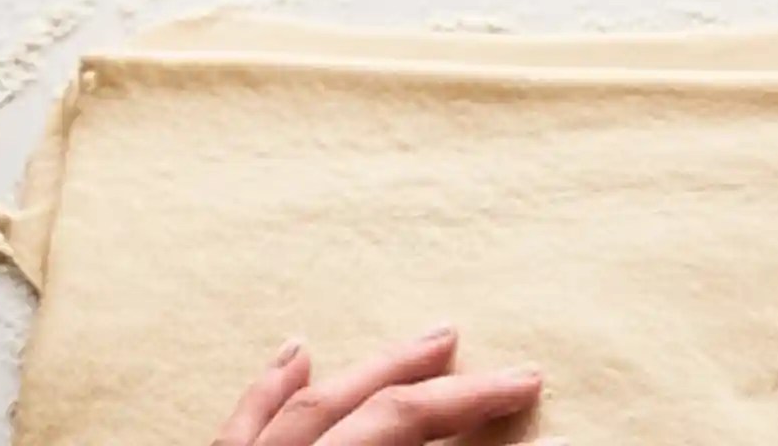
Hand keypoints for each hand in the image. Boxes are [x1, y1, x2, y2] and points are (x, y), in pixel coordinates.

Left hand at [214, 325, 552, 445]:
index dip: (475, 403)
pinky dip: (269, 390)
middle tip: (507, 370)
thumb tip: (539, 445)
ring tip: (427, 342)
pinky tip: (297, 354)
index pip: (409, 424)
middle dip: (444, 386)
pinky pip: (238, 428)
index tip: (529, 386)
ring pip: (309, 408)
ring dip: (373, 370)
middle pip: (374, 411)